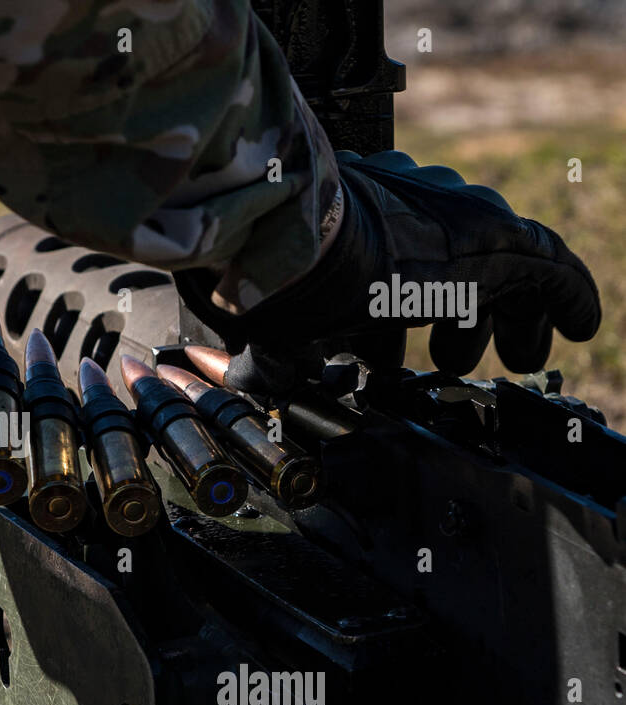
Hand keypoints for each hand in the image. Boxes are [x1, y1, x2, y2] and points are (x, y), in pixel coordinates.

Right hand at [174, 150, 601, 396]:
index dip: (406, 308)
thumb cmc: (270, 274)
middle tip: (453, 357)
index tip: (408, 342)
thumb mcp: (277, 313)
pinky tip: (578, 325)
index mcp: (358, 217)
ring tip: (514, 358)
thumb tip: (252, 376)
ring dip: (502, 318)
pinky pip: (551, 273)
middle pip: (455, 262)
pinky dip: (566, 300)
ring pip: (502, 267)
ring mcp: (456, 216)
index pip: (401, 263)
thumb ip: (273, 346)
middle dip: (459, 317)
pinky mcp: (498, 244)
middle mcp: (410, 202)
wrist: (290, 236)